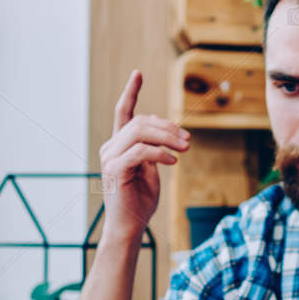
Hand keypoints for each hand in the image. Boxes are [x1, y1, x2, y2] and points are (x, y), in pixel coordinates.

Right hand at [99, 70, 190, 238]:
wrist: (130, 226)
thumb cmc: (140, 201)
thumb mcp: (150, 170)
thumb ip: (153, 150)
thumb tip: (167, 134)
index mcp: (117, 145)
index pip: (123, 112)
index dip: (131, 92)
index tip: (138, 73)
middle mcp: (110, 147)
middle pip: (140, 121)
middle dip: (168, 127)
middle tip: (188, 140)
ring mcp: (110, 157)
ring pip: (140, 132)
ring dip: (168, 137)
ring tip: (185, 148)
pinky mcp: (115, 169)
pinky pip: (141, 151)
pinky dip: (160, 153)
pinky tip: (173, 161)